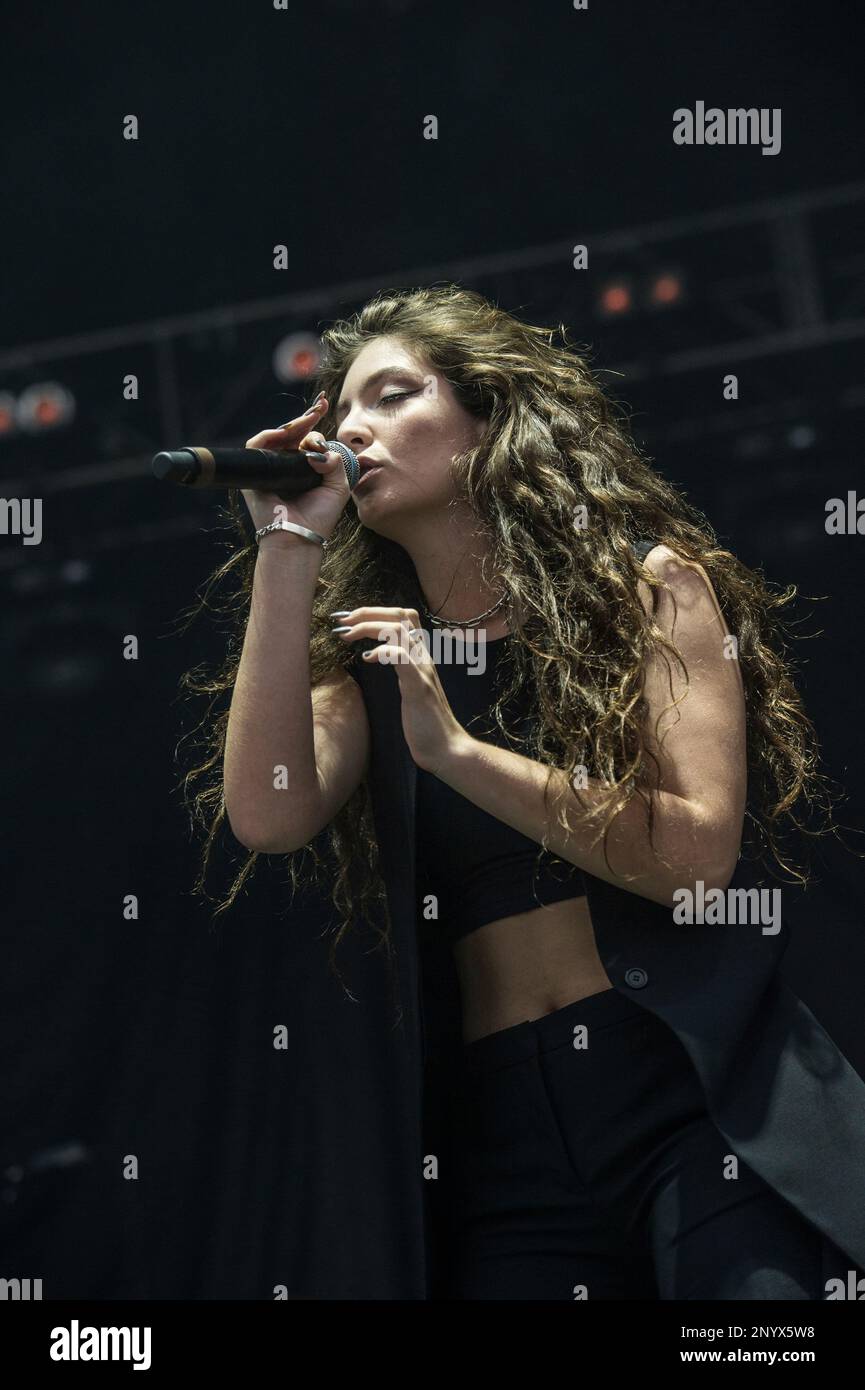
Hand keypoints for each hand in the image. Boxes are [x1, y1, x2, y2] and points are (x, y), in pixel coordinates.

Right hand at [240, 393, 350, 540]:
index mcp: (305, 468)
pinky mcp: (255, 473)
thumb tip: (318, 449)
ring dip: (292, 425)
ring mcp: (270, 467)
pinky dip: (268, 435)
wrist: (299, 536)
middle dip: (306, 418)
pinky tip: (285, 434)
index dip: (315, 422)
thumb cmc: (319, 517)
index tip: (325, 404)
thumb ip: (335, 461)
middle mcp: (287, 465)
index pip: (308, 438)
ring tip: (308, 421)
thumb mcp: (338, 486)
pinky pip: (255, 446)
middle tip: (320, 407)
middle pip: (293, 434)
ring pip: (276, 436)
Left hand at [331, 605, 470, 776]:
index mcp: (421, 656)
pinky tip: (367, 658)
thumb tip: (377, 655)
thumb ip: (400, 668)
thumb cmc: (426, 723)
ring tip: (346, 635)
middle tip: (341, 621)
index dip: (374, 612)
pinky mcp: (418, 687)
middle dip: (367, 612)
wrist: (446, 749)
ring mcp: (423, 670)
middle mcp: (424, 657)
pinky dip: (382, 651)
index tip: (347, 620)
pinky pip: (401, 657)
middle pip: (400, 614)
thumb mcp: (410, 687)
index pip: (403, 617)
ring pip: (399, 629)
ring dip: (369, 626)